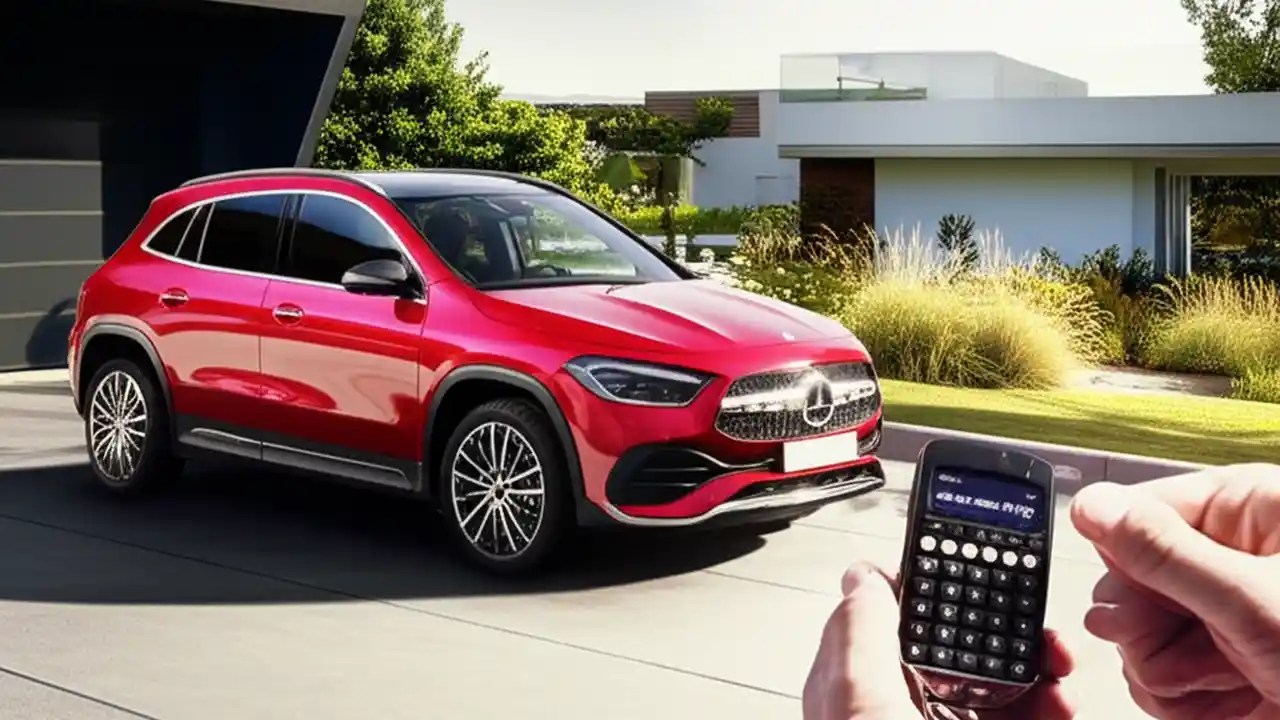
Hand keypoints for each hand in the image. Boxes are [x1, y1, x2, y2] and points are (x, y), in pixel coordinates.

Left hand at [803, 561, 1075, 719]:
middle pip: (953, 647)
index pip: (893, 616)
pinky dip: (1045, 706)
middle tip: (1038, 629)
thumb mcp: (858, 700)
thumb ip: (858, 634)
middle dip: (1001, 629)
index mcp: (855, 687)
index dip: (936, 587)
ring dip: (1034, 668)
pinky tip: (1059, 702)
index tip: (979, 569)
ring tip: (1058, 667)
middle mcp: (893, 706)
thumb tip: (859, 576)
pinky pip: (1017, 716)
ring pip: (992, 684)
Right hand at [1070, 464, 1279, 719]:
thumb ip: (1165, 553)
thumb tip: (1094, 507)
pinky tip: (1232, 697)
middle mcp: (1231, 558)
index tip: (1131, 598)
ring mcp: (1224, 616)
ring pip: (1136, 634)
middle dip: (1151, 624)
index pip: (1140, 512)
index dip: (1127, 559)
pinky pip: (1158, 676)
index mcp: (1250, 511)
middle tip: (1199, 645)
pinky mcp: (1220, 666)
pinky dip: (1184, 698)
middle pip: (1129, 578)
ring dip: (1171, 670)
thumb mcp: (1256, 603)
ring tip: (1233, 678)